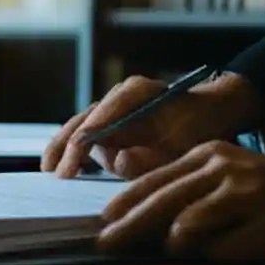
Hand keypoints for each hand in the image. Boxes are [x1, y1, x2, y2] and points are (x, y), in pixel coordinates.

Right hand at [42, 73, 261, 178]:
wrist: (216, 112)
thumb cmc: (203, 126)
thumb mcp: (185, 143)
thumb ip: (152, 155)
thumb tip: (115, 160)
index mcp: (135, 92)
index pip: (100, 117)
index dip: (83, 143)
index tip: (70, 166)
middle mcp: (118, 96)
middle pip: (83, 120)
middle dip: (66, 146)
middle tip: (53, 171)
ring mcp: (114, 107)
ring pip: (81, 125)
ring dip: (65, 147)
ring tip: (48, 168)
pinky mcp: (114, 120)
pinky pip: (89, 132)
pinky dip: (74, 147)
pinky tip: (62, 164)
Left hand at [99, 141, 264, 263]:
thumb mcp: (230, 178)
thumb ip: (189, 192)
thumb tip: (139, 222)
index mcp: (209, 154)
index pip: (154, 181)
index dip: (124, 204)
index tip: (101, 222)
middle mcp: (224, 168)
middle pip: (160, 203)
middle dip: (127, 228)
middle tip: (104, 245)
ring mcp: (247, 195)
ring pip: (185, 227)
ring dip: (175, 247)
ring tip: (179, 252)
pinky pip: (220, 250)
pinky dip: (212, 256)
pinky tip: (221, 255)